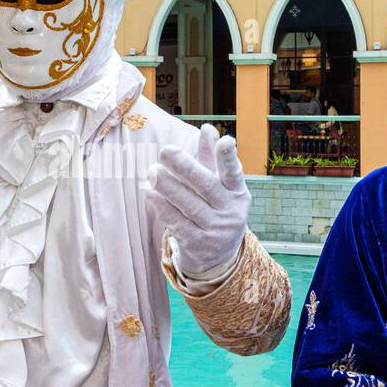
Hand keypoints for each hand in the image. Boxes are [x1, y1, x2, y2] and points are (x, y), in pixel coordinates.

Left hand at [146, 123, 249, 275]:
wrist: (217, 258)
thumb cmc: (215, 209)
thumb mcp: (220, 187)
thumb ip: (212, 159)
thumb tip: (208, 128)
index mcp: (237, 193)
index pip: (234, 173)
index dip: (229, 158)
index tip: (226, 141)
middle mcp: (229, 212)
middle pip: (207, 187)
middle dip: (186, 168)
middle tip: (166, 150)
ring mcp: (214, 230)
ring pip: (189, 205)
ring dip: (168, 187)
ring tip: (152, 172)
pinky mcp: (196, 245)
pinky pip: (176, 223)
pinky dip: (162, 207)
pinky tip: (149, 193)